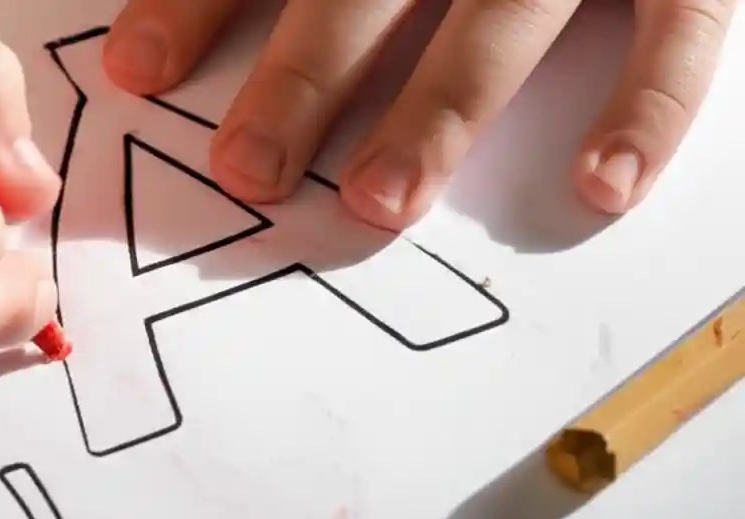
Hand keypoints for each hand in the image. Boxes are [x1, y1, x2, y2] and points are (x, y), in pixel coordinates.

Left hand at [102, 0, 736, 229]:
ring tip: (376, 201)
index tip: (138, 70)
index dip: (197, 0)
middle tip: (249, 168)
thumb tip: (158, 26)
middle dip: (303, 76)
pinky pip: (676, 35)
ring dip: (438, 113)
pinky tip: (599, 186)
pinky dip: (648, 110)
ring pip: (500, 20)